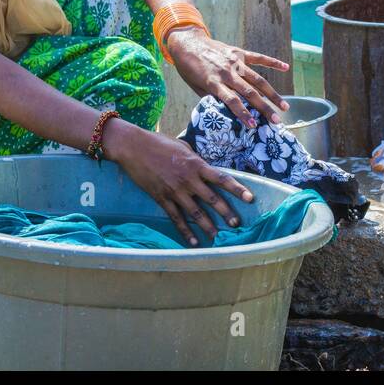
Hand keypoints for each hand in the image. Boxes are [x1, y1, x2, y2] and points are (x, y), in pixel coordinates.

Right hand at [105, 119, 253, 246]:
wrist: (133, 147)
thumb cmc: (159, 143)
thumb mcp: (183, 146)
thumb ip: (196, 160)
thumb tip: (205, 168)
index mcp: (196, 164)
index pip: (221, 178)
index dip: (237, 189)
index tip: (250, 198)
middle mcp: (188, 179)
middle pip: (211, 199)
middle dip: (225, 213)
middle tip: (236, 225)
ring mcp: (174, 191)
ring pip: (195, 212)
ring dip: (207, 226)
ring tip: (217, 237)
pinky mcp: (161, 198)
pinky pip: (176, 218)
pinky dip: (185, 231)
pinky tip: (193, 242)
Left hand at [164, 28, 289, 127]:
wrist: (187, 43)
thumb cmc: (189, 69)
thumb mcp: (196, 87)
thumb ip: (212, 97)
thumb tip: (228, 109)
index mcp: (214, 82)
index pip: (232, 101)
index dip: (243, 114)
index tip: (254, 125)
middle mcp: (227, 72)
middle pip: (250, 93)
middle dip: (265, 108)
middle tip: (277, 120)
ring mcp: (235, 62)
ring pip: (258, 79)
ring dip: (273, 94)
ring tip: (284, 106)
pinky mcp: (239, 52)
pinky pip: (258, 58)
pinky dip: (273, 62)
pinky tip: (286, 67)